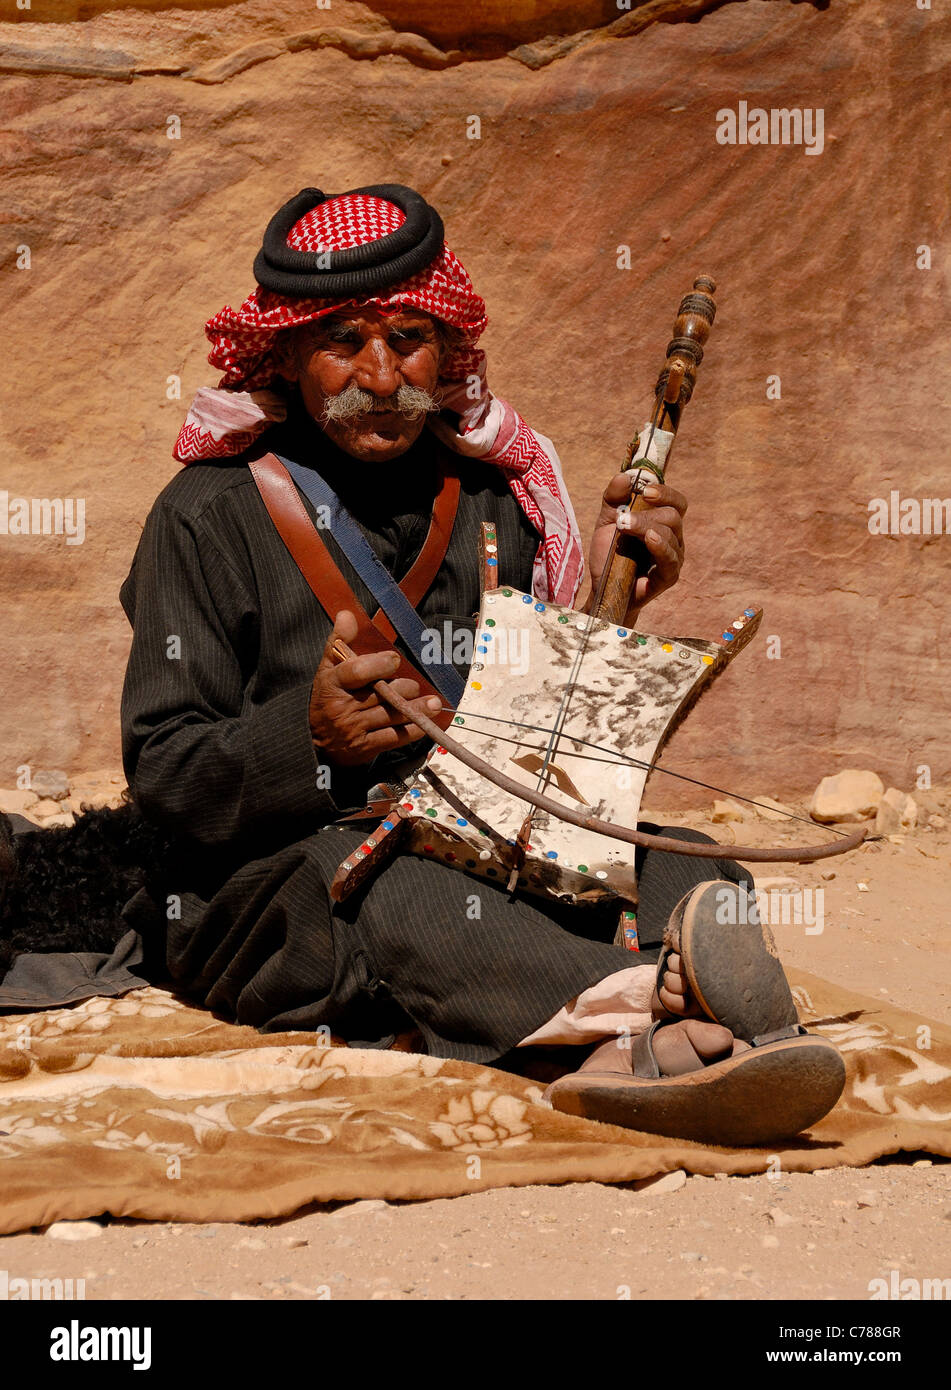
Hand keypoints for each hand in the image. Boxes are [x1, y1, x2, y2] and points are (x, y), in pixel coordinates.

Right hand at [309, 611, 442, 766]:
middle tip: (412, 685)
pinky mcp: (366, 748)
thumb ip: (339, 641)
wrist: (316, 741)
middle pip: (381, 694)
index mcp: (331, 684)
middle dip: (402, 688)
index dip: (377, 664)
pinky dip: (413, 729)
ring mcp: (354, 729)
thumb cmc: (328, 698)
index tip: (394, 660)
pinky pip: (395, 737)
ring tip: (433, 703)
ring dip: (416, 708)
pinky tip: (426, 722)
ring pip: (392, 715)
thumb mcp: (328, 669)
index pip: (355, 672)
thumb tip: (347, 614)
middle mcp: (342, 707)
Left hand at [588, 476, 686, 624]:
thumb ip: (614, 498)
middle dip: (647, 514)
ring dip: (646, 527)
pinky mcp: (669, 576)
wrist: (602, 588)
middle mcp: (673, 538)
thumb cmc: (609, 554)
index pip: (676, 502)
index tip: (646, 490)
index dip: (665, 493)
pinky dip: (660, 546)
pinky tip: (649, 539)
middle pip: (672, 516)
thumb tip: (624, 476)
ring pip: (671, 534)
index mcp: (662, 522)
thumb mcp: (606, 521)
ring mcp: (673, 557)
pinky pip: (671, 558)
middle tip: (622, 519)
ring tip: (624, 528)